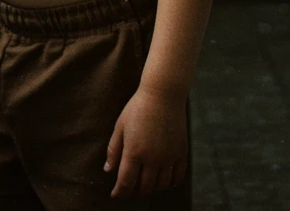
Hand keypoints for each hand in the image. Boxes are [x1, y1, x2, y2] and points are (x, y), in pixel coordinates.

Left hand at [104, 84, 187, 198]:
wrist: (163, 93)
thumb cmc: (138, 107)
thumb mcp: (120, 126)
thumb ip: (114, 149)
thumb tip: (108, 170)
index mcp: (134, 152)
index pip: (126, 182)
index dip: (120, 192)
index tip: (116, 195)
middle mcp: (153, 158)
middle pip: (144, 187)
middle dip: (135, 192)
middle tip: (130, 190)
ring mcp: (169, 156)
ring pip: (161, 185)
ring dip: (152, 189)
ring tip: (146, 186)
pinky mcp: (181, 151)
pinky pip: (178, 176)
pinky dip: (171, 183)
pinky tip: (165, 181)